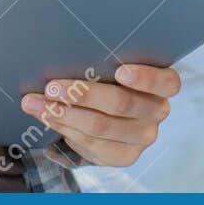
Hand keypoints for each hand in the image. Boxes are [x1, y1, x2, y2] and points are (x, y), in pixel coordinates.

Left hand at [20, 63, 181, 166]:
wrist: (113, 114)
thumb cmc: (112, 80)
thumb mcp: (117, 66)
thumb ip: (107, 60)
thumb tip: (71, 47)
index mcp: (163, 86)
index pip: (166, 82)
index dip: (145, 77)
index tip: (120, 71)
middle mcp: (157, 112)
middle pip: (121, 104)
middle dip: (82, 94)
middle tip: (52, 87)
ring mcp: (142, 138)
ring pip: (100, 127)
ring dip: (63, 114)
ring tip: (37, 103)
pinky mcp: (125, 157)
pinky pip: (91, 146)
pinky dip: (65, 130)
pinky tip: (48, 119)